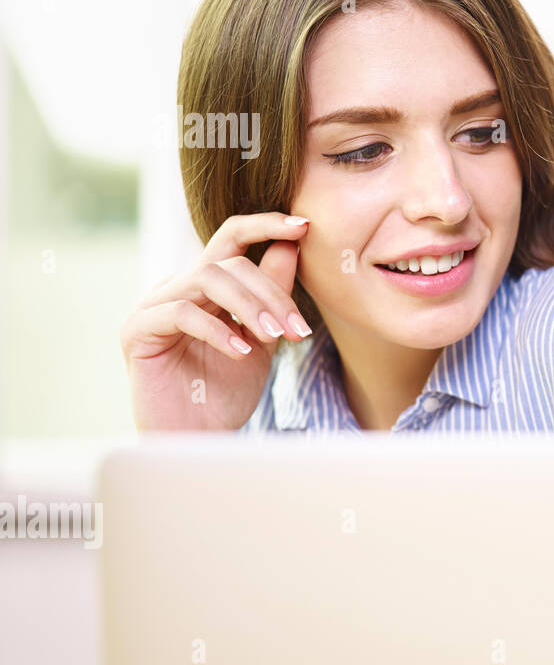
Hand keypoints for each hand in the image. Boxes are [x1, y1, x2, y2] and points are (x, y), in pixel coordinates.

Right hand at [121, 213, 312, 430]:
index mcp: (206, 285)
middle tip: (297, 329)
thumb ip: (273, 294)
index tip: (304, 226)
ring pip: (208, 279)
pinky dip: (218, 329)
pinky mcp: (137, 331)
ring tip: (274, 338)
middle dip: (272, 292)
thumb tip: (292, 244)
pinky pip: (181, 313)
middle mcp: (178, 287)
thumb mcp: (263, 337)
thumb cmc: (228, 391)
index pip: (232, 237)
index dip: (266, 225)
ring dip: (251, 307)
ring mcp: (154, 306)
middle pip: (229, 262)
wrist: (199, 438)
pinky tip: (242, 352)